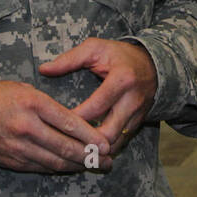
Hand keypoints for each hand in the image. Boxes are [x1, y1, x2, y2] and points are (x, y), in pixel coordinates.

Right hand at [0, 80, 111, 173]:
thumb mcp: (24, 88)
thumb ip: (49, 105)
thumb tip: (74, 121)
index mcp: (33, 103)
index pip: (70, 123)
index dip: (91, 136)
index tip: (105, 142)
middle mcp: (28, 127)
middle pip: (66, 146)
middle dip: (90, 155)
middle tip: (107, 158)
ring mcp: (19, 146)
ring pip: (55, 161)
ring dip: (77, 165)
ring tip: (95, 166)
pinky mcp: (12, 160)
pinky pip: (41, 168)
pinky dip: (58, 169)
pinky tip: (70, 168)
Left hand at [40, 38, 156, 156]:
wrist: (152, 63)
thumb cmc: (119, 55)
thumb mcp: (95, 48)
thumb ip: (69, 59)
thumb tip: (44, 70)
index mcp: (122, 79)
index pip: (96, 107)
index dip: (75, 118)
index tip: (56, 122)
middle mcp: (132, 100)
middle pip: (109, 132)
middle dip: (87, 141)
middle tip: (65, 142)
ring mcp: (138, 114)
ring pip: (116, 142)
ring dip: (96, 148)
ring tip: (75, 148)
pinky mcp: (139, 122)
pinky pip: (122, 142)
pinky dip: (105, 147)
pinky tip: (89, 147)